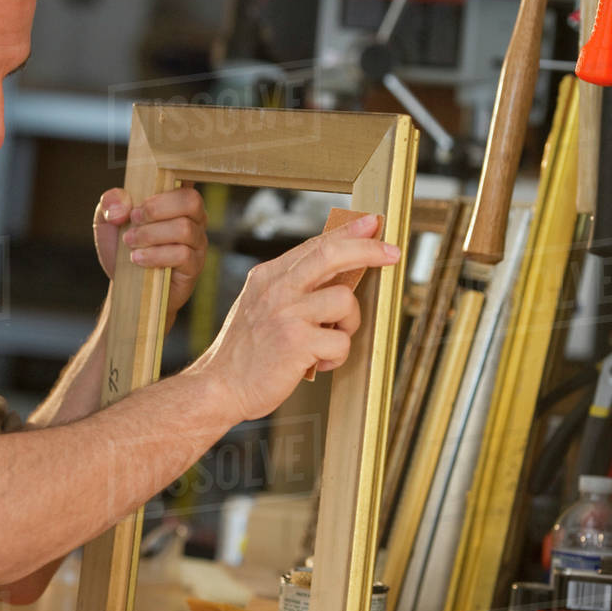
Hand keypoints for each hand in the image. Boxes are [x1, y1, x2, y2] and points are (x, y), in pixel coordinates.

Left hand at [93, 185, 207, 317]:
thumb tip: (123, 206)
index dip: (176, 176)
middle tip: (134, 219)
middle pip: (191, 200)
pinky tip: (138, 259)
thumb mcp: (107, 222)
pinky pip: (182, 254)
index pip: (187, 179)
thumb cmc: (121, 248)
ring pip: (184, 228)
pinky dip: (156, 255)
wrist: (125, 287)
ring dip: (151, 234)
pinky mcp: (194, 265)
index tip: (150, 187)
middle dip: (157, 208)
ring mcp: (197, 242)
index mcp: (175, 200)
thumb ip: (110, 203)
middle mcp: (193, 217)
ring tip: (130, 242)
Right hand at [188, 214, 400, 421]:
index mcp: (268, 276)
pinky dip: (337, 357)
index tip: (372, 224)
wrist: (218, 387)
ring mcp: (286, 313)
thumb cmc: (245, 352)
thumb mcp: (258, 305)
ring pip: (345, 300)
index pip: (315, 244)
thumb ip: (291, 287)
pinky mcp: (296, 342)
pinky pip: (341, 342)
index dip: (348, 232)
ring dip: (349, 324)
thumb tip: (338, 272)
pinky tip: (319, 364)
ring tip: (331, 341)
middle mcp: (276, 289)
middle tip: (393, 253)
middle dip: (368, 249)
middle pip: (331, 254)